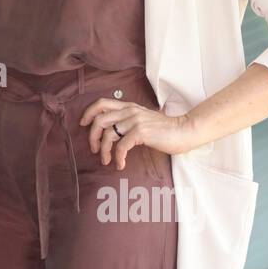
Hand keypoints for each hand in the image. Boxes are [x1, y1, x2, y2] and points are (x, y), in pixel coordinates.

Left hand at [78, 98, 195, 169]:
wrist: (184, 131)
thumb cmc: (165, 129)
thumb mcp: (143, 119)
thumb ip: (128, 120)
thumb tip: (112, 131)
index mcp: (128, 106)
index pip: (101, 103)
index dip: (88, 113)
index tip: (83, 125)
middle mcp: (129, 111)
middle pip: (99, 120)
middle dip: (92, 137)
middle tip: (95, 150)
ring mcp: (135, 120)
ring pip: (108, 135)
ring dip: (104, 151)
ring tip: (107, 161)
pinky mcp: (141, 132)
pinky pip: (121, 147)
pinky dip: (117, 158)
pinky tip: (120, 165)